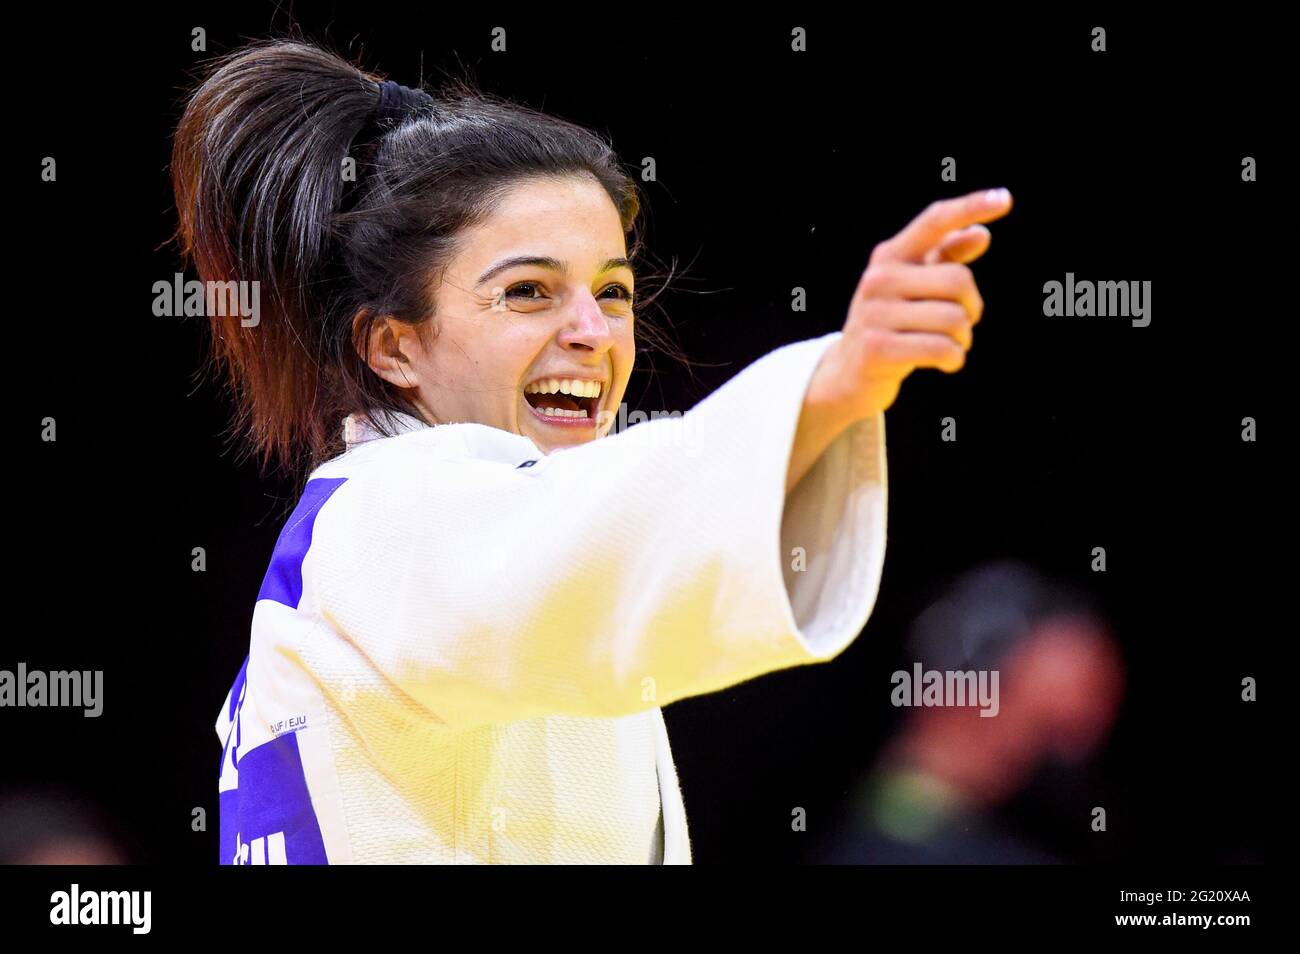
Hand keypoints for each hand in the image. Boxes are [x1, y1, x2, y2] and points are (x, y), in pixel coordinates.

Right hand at [811, 187, 1013, 419]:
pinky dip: (954, 359)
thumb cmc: (891, 323)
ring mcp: (874, 313)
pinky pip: (940, 349)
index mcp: (890, 256)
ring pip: (954, 319)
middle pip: (957, 281)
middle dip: (973, 308)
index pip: (934, 221)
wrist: (848, 373)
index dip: (970, 207)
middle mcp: (878, 279)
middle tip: (965, 324)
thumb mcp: (914, 287)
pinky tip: (947, 362)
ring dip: (963, 339)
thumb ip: (945, 258)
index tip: (1006, 200)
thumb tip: (981, 235)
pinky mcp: (876, 349)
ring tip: (952, 346)